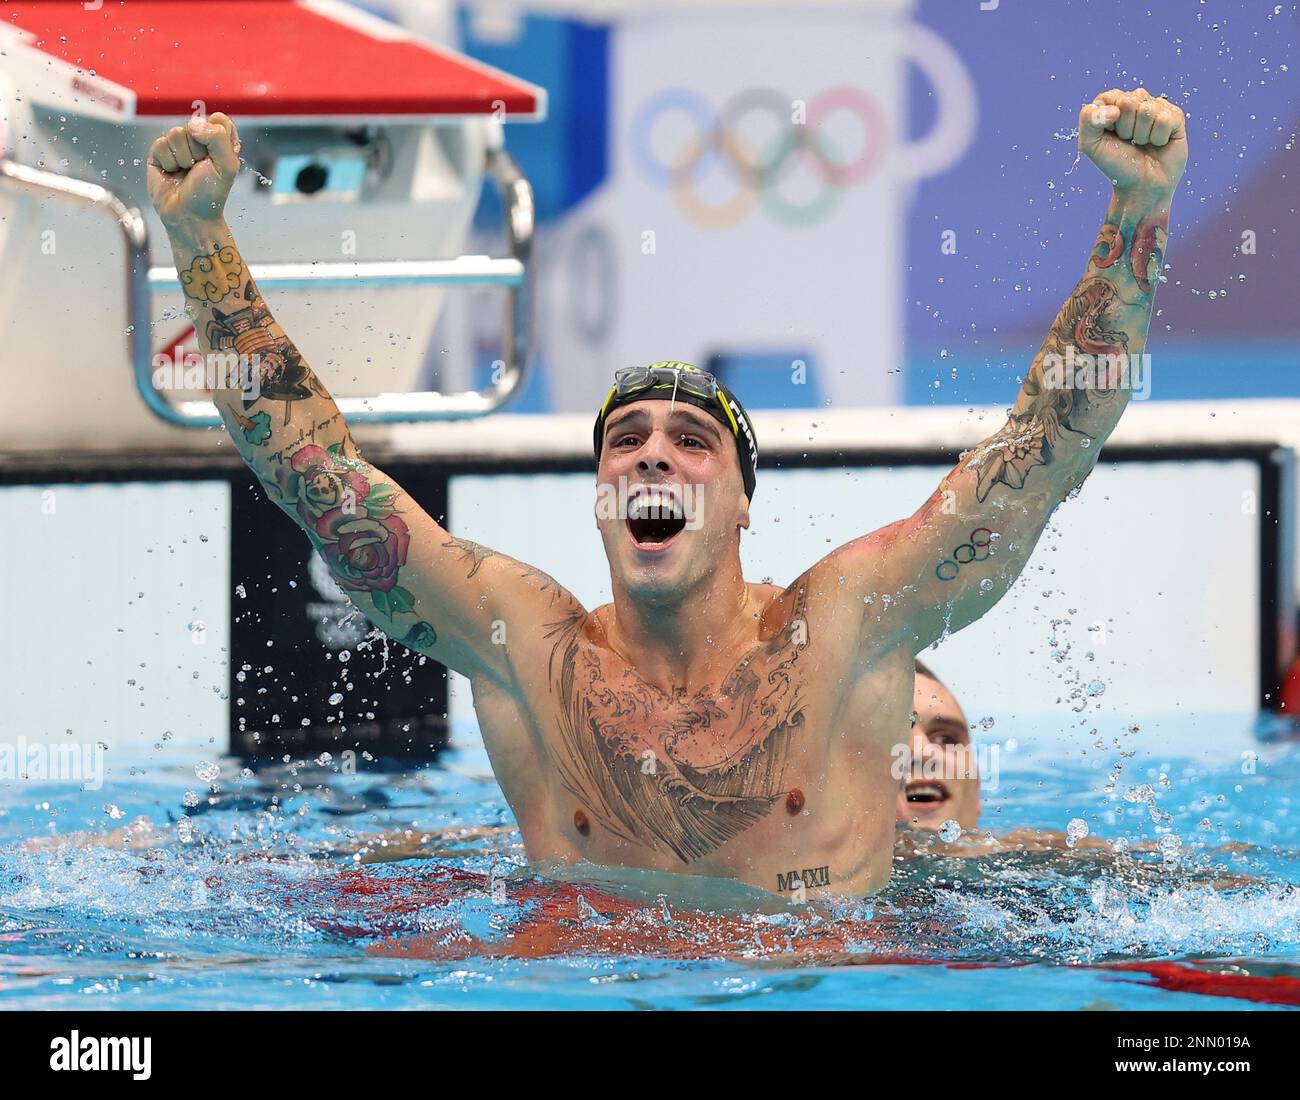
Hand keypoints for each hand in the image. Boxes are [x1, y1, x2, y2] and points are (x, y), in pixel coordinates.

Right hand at [147, 112, 241, 230]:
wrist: (188, 215)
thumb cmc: (210, 194)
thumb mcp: (226, 166)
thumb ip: (218, 138)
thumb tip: (194, 124)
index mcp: (220, 143)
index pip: (219, 120)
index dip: (216, 134)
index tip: (216, 155)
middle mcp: (200, 141)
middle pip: (195, 125)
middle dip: (198, 150)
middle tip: (200, 168)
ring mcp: (179, 146)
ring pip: (176, 133)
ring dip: (183, 157)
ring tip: (185, 172)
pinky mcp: (159, 152)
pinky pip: (160, 143)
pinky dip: (168, 161)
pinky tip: (172, 172)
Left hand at [1079, 88, 1186, 202]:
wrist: (1141, 185)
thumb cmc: (1116, 164)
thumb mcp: (1090, 145)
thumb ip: (1088, 120)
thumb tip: (1114, 109)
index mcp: (1114, 104)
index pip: (1109, 96)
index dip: (1107, 120)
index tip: (1110, 135)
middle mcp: (1136, 101)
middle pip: (1129, 101)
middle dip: (1125, 128)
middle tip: (1128, 141)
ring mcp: (1157, 107)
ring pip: (1147, 110)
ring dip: (1142, 135)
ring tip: (1143, 143)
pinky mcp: (1175, 116)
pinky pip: (1165, 119)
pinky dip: (1158, 137)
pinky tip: (1158, 143)